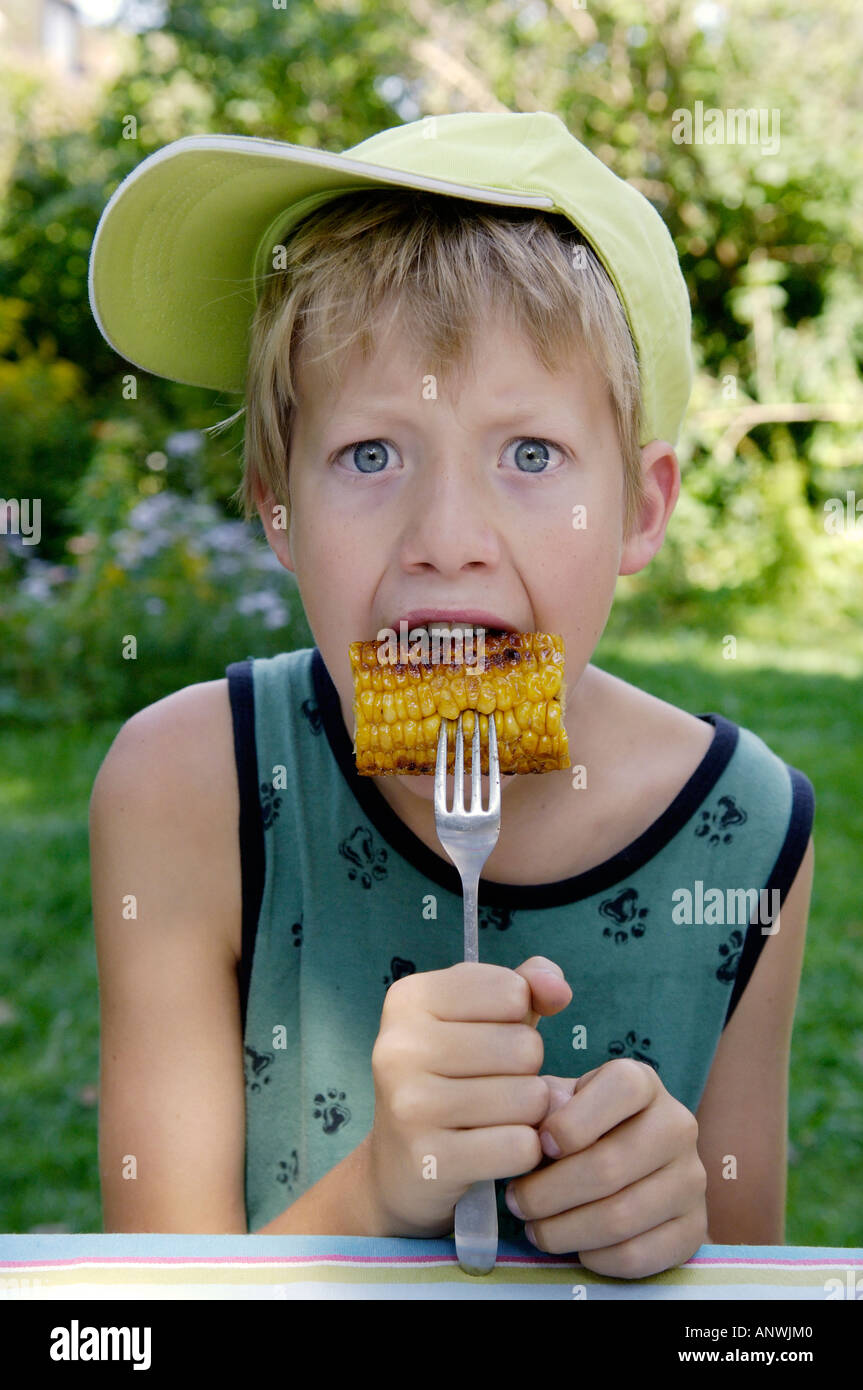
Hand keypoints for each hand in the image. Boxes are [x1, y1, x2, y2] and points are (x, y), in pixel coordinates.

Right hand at [367, 956, 571, 1237]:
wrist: (400, 1167)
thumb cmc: (453, 1078)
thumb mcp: (483, 1019)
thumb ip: (526, 985)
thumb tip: (559, 990)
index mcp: (410, 998)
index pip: (512, 991)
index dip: (518, 1020)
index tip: (486, 1040)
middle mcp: (400, 1045)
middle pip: (525, 1047)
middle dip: (526, 1071)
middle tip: (491, 1087)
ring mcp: (410, 1104)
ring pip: (529, 1098)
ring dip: (528, 1114)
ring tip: (494, 1119)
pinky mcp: (430, 1160)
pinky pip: (521, 1147)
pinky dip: (522, 1152)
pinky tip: (493, 1152)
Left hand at [504, 1061, 708, 1278]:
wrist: (638, 1166)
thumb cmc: (585, 1124)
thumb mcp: (563, 1099)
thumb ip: (548, 1103)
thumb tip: (542, 1125)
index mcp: (644, 1083)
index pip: (621, 1089)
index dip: (572, 1121)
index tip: (540, 1146)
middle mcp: (677, 1126)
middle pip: (609, 1166)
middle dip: (548, 1192)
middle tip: (517, 1202)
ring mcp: (691, 1179)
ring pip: (620, 1217)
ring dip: (564, 1231)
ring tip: (535, 1228)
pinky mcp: (693, 1228)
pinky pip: (638, 1255)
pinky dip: (596, 1258)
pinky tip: (575, 1247)